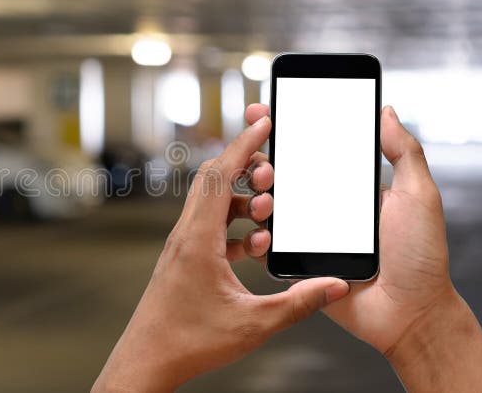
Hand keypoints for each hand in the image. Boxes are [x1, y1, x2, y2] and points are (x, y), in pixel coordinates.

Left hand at [93, 115, 349, 391]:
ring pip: (212, 203)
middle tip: (275, 168)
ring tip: (270, 214)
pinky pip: (210, 226)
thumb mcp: (253, 323)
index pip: (222, 175)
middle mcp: (186, 234)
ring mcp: (182, 245)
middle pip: (215, 180)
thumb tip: (334, 286)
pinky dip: (234, 225)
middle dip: (247, 165)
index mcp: (198, 239)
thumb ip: (297, 303)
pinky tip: (255, 245)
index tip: (264, 121)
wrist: (147, 360)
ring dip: (243, 201)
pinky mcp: (183, 258)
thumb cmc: (189, 341)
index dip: (245, 144)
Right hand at [244, 104, 481, 391]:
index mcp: (347, 186)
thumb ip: (404, 151)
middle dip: (261, 160)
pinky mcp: (295, 262)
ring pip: (265, 206)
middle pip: (280, 174)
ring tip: (264, 194)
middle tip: (264, 163)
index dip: (286, 128)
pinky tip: (262, 228)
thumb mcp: (419, 195)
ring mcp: (305, 234)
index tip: (265, 109)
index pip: (311, 149)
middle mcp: (322, 207)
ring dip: (256, 194)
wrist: (410, 312)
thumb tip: (386, 110)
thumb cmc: (420, 256)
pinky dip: (257, 234)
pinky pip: (266, 244)